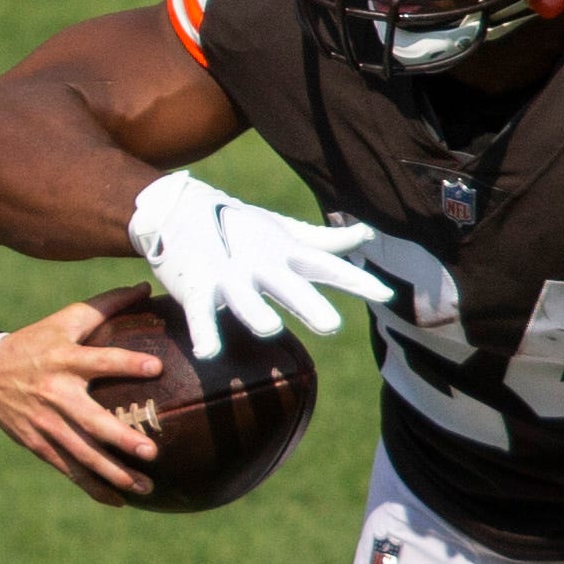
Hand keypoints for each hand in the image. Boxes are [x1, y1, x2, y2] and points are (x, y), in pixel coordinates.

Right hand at [0, 284, 167, 504]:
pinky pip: (70, 470)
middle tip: (150, 452)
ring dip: (113, 473)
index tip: (157, 367)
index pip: (100, 360)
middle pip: (90, 420)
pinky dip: (94, 488)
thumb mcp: (64, 320)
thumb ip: (104, 306)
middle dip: (119, 438)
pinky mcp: (40, 445)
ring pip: (82, 454)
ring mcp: (47, 424)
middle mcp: (56, 394)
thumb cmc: (37, 342)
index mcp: (64, 359)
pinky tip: (120, 500)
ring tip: (146, 486)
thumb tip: (145, 287)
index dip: (127, 363)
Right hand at [128, 169, 391, 359]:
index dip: (356, 280)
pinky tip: (209, 353)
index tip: (386, 295)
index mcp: (284, 254)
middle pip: (287, 286)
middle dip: (308, 304)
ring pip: (243, 297)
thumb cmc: (238, 228)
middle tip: (331, 326)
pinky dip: (204, 332)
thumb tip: (365, 234)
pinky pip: (199, 312)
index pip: (325, 267)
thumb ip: (324, 241)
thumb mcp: (283, 233)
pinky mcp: (195, 285)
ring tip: (269, 328)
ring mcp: (227, 275)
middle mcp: (261, 264)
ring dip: (254, 311)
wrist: (177, 210)